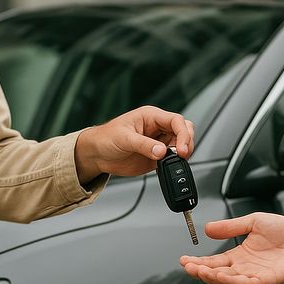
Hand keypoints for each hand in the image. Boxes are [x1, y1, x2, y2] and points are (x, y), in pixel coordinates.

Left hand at [74, 106, 194, 182]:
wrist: (97, 155)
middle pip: (184, 131)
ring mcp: (158, 143)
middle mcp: (157, 128)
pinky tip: (169, 167)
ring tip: (174, 161)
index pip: (176, 121)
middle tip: (181, 155)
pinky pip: (172, 159)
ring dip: (181, 154)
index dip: (183, 134)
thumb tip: (162, 151)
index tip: (181, 149)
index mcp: (151, 117)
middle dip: (186, 142)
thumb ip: (144, 145)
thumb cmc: (106, 138)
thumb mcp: (124, 139)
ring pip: (180, 145)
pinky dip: (175, 164)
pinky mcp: (156, 157)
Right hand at [180, 213, 283, 283]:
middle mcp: (245, 268)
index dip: (197, 262)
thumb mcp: (252, 222)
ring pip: (230, 283)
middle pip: (217, 276)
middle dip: (201, 272)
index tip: (185, 260)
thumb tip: (208, 228)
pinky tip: (227, 277)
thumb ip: (230, 226)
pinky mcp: (268, 280)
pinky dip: (237, 282)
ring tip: (203, 271)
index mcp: (239, 256)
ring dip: (215, 278)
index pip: (213, 262)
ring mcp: (255, 276)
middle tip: (190, 267)